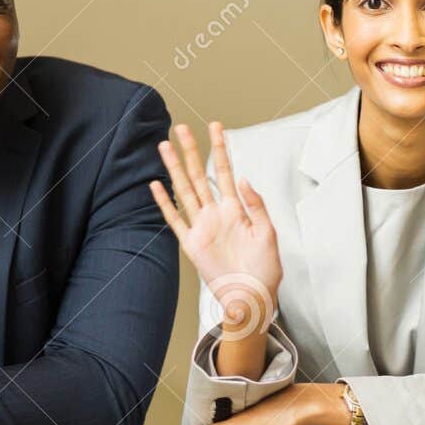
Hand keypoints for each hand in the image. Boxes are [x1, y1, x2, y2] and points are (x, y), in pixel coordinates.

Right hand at [151, 122, 281, 375]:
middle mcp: (216, 214)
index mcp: (236, 209)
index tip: (215, 127)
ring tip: (164, 146)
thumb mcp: (268, 233)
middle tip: (181, 127)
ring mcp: (202, 227)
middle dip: (191, 151)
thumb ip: (256, 205)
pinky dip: (165, 203)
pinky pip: (175, 219)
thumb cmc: (265, 269)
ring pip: (185, 191)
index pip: (224, 171)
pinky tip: (156, 185)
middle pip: (199, 175)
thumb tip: (243, 180)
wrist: (252, 297)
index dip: (219, 149)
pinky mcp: (192, 244)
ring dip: (174, 169)